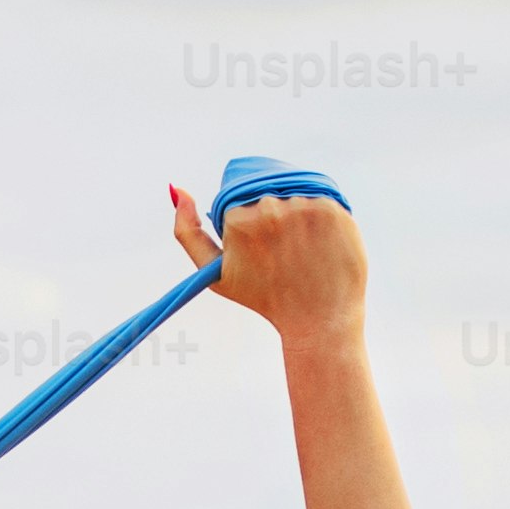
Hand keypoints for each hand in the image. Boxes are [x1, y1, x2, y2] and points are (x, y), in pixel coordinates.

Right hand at [170, 179, 362, 336]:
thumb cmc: (263, 298)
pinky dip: (320, 214)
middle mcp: (269, 208)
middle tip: (285, 246)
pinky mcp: (333, 209)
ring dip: (297, 212)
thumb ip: (187, 231)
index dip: (251, 221)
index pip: (239, 199)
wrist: (318, 320)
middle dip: (273, 215)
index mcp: (238, 220)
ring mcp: (303, 207)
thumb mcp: (214, 273)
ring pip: (293, 191)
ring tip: (304, 244)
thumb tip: (176, 188)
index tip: (262, 245)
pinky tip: (322, 239)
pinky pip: (321, 195)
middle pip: (266, 191)